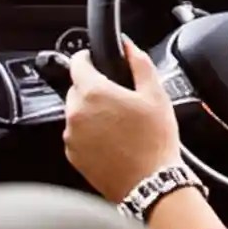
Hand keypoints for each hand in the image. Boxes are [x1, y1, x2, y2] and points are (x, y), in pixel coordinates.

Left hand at [63, 40, 181, 201]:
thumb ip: (139, 63)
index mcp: (94, 93)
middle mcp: (76, 114)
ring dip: (92, 113)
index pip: (77, 63)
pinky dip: (90, 134)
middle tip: (120, 99)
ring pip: (77, 113)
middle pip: (77, 89)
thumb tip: (128, 45)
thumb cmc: (155, 141)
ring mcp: (72, 137)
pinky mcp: (73, 156)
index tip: (95, 59)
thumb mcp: (156, 94)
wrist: (150, 183)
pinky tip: (114, 141)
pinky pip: (78, 135)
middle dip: (94, 89)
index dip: (87, 57)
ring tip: (120, 124)